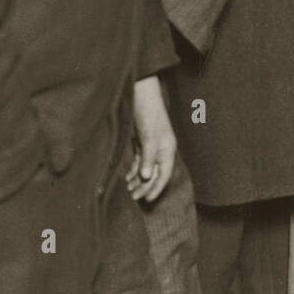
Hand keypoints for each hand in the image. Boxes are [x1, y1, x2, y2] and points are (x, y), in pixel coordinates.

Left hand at [129, 76, 176, 201]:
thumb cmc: (148, 112)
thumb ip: (148, 156)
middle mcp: (160, 149)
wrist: (140, 93)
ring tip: (128, 190)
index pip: (164, 174)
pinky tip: (126, 178)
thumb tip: (145, 177)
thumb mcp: (149, 135)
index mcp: (167, 148)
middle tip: (133, 197)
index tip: (147, 199)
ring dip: (137, 180)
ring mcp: (151, 146)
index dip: (156, 188)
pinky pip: (138, 161)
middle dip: (144, 186)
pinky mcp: (141, 142)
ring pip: (145, 168)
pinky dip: (133, 170)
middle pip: (154, 173)